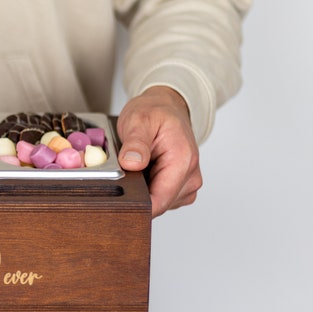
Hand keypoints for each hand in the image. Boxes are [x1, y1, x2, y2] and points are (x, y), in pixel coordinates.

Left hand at [116, 86, 201, 216]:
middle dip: (139, 193)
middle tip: (127, 168)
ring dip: (144, 190)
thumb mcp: (138, 121)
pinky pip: (162, 198)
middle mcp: (191, 175)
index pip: (161, 200)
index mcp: (183, 160)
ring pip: (159, 203)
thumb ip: (135, 143)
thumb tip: (131, 163)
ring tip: (139, 165)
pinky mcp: (182, 187)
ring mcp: (189, 183)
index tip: (120, 198)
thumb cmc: (155, 112)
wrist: (167, 107)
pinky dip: (149, 188)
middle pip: (159, 204)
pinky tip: (145, 171)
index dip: (138, 203)